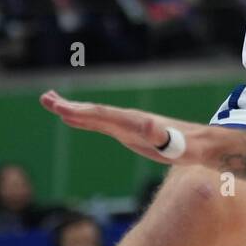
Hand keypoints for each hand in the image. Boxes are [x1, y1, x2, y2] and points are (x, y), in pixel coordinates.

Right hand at [41, 90, 212, 165]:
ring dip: (72, 110)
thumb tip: (147, 126)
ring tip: (49, 101)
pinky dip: (83, 120)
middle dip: (70, 107)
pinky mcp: (128, 132)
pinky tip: (71, 117)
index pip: (104, 115)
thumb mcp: (178, 145)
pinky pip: (100, 124)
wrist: (200, 143)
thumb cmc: (190, 147)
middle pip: (94, 111)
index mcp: (135, 122)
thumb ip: (162, 137)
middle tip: (46, 99)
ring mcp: (127, 125)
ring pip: (94, 116)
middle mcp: (128, 120)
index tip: (61, 109)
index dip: (82, 113)